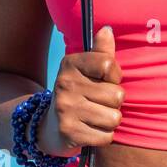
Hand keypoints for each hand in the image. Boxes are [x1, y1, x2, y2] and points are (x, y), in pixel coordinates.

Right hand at [37, 25, 123, 157]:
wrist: (50, 127)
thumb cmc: (79, 94)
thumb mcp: (86, 70)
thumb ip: (100, 52)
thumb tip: (107, 29)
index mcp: (70, 63)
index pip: (109, 64)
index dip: (115, 76)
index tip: (106, 81)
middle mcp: (65, 83)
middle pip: (117, 95)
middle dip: (114, 102)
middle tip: (99, 103)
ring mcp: (65, 108)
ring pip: (114, 117)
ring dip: (110, 121)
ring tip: (96, 117)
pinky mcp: (68, 131)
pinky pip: (106, 136)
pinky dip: (103, 136)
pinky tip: (91, 131)